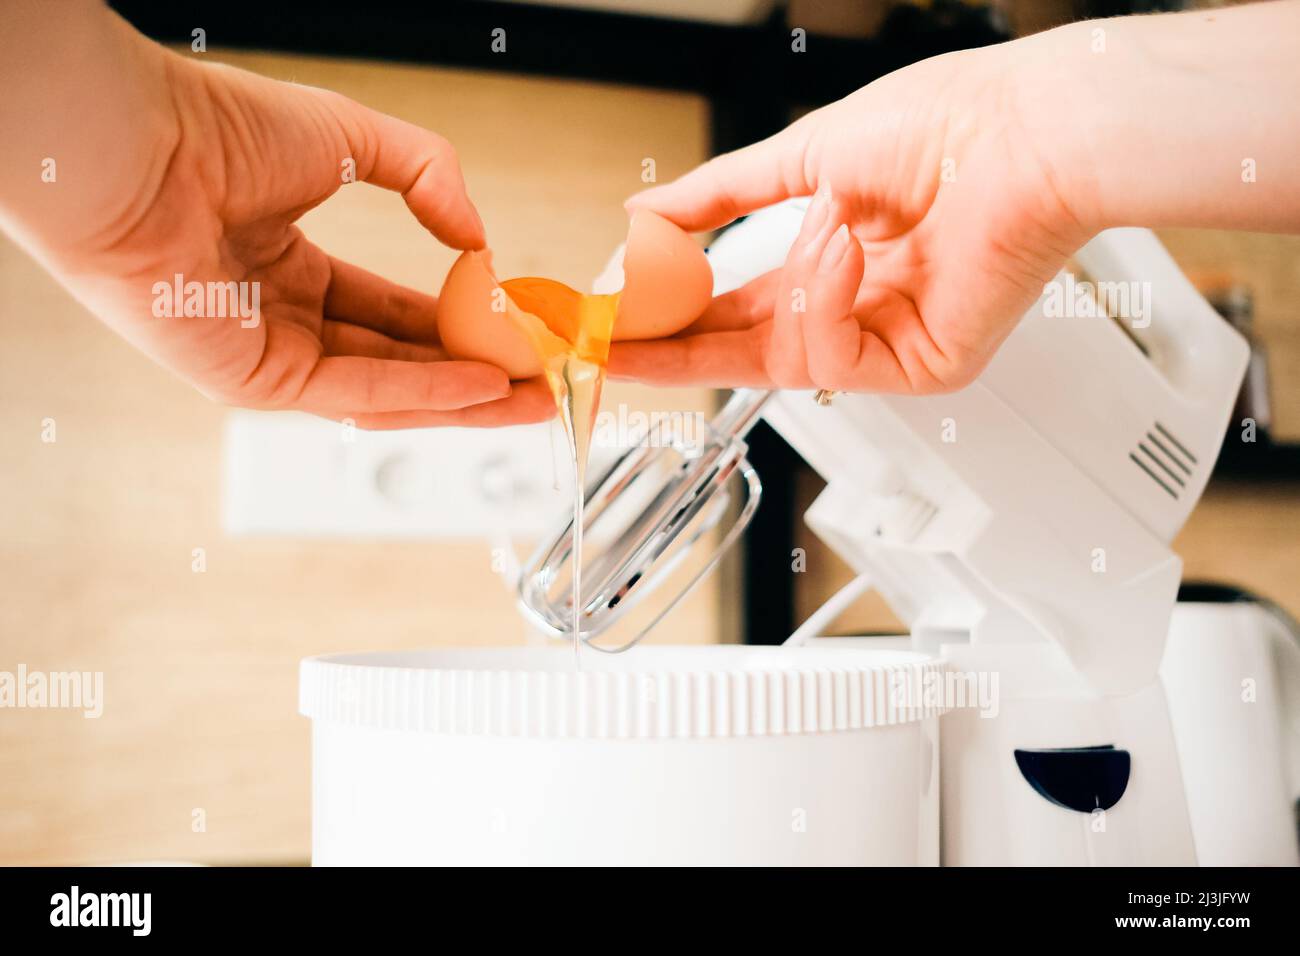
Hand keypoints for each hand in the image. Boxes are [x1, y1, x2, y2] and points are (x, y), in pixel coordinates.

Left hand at [0, 5, 552, 427]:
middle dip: (473, 373)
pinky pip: (357, 391)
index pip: (390, 309)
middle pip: (397, 359)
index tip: (512, 328)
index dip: (456, 322)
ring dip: (462, 397)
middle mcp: (280, 317)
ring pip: (384, 388)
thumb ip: (428, 176)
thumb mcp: (353, 138)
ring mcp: (268, 355)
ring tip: (529, 398)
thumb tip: (477, 238)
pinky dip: (423, 394)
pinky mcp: (256, 383)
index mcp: (290, 264)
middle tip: (537, 380)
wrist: (141, 148)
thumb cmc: (218, 129)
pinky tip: (481, 388)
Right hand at [610, 43, 1089, 393]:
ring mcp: (893, 344)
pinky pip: (833, 356)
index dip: (677, 316)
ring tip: (826, 221)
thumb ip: (718, 196)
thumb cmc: (944, 127)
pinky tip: (847, 242)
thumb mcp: (802, 159)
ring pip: (787, 357)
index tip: (618, 320)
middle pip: (749, 353)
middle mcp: (863, 309)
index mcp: (837, 262)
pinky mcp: (922, 368)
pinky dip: (827, 296)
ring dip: (791, 282)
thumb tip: (643, 212)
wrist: (1025, 131)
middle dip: (679, 349)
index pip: (741, 308)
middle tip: (613, 346)